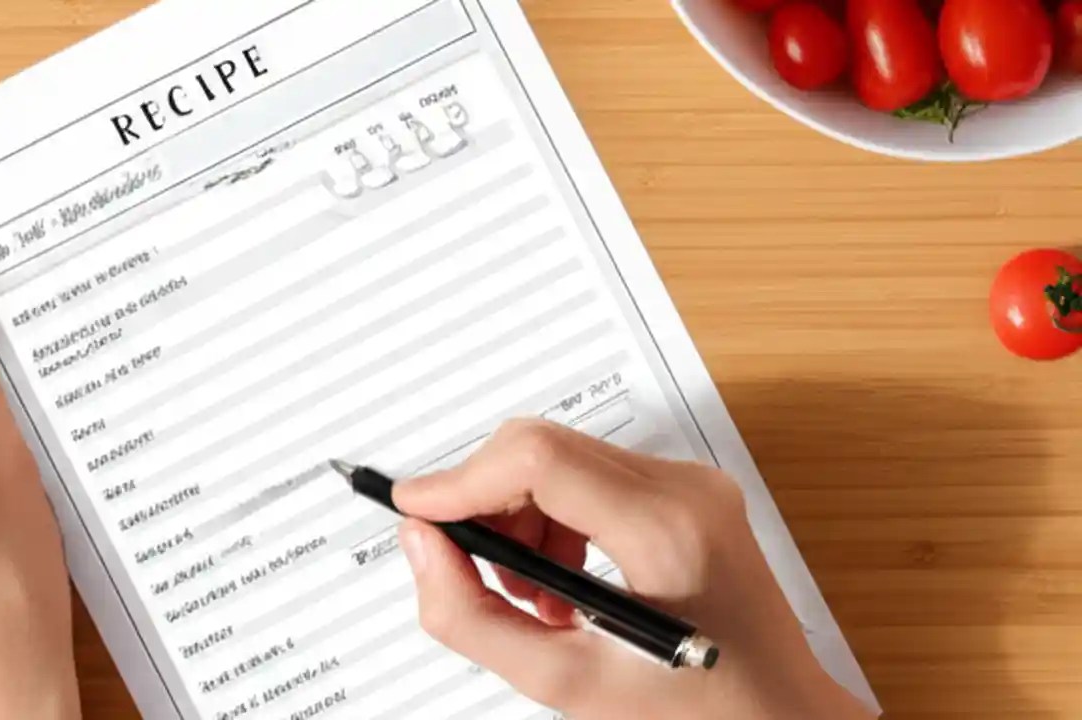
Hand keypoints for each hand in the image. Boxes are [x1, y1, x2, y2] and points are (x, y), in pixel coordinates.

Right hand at [394, 420, 872, 719]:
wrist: (780, 717)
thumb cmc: (699, 713)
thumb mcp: (569, 685)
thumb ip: (474, 618)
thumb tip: (422, 546)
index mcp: (667, 529)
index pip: (539, 459)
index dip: (462, 478)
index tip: (416, 509)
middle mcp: (684, 487)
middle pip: (544, 448)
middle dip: (487, 502)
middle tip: (470, 570)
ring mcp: (689, 484)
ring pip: (560, 459)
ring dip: (519, 518)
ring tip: (528, 600)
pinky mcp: (684, 492)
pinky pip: (588, 479)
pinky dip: (553, 522)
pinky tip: (560, 587)